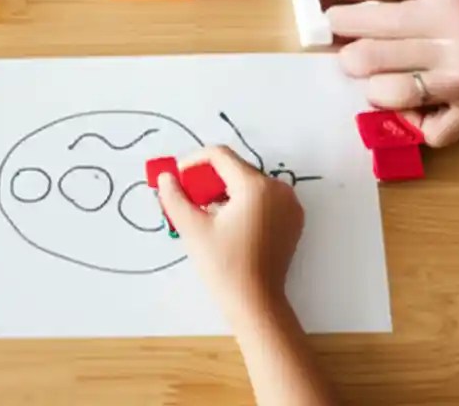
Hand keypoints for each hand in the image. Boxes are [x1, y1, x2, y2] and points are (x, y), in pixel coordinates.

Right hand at [158, 146, 303, 314]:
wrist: (255, 303)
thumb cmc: (224, 266)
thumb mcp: (192, 228)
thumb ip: (174, 196)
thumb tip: (166, 177)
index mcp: (256, 187)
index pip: (220, 156)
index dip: (193, 162)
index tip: (177, 178)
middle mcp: (279, 189)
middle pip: (235, 169)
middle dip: (208, 180)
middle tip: (187, 199)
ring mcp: (290, 205)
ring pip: (249, 184)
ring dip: (224, 192)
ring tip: (204, 214)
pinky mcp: (292, 220)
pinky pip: (263, 199)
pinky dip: (242, 203)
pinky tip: (226, 223)